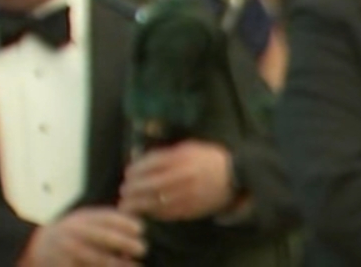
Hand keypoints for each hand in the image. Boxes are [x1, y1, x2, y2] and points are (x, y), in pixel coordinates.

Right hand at [20, 207, 144, 266]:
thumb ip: (105, 221)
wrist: (36, 246)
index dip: (125, 223)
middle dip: (125, 243)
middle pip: (103, 238)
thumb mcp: (84, 219)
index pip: (106, 218)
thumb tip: (137, 226)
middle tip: (142, 248)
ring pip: (96, 258)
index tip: (140, 229)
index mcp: (82, 218)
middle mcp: (74, 233)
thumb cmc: (71, 231)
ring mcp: (67, 251)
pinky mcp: (63, 266)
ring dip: (117, 263)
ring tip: (135, 265)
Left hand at [118, 140, 235, 221]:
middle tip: (124, 190)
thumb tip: (142, 159)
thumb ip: (168, 153)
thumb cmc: (210, 159)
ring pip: (154, 201)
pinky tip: (146, 210)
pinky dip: (152, 212)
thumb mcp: (191, 148)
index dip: (135, 169)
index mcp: (182, 158)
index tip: (128, 173)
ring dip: (137, 204)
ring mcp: (185, 194)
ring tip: (128, 204)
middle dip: (132, 188)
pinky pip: (165, 213)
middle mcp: (182, 176)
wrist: (236, 176)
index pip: (150, 164)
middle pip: (148, 184)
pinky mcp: (190, 208)